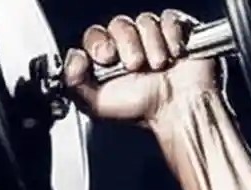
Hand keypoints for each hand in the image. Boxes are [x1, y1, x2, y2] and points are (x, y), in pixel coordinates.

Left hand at [62, 11, 223, 128]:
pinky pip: (168, 19)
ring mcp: (151, 35)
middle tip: (134, 65)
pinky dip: (170, 37)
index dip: (98, 42)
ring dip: (150, 45)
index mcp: (106, 57)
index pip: (94, 35)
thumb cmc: (140, 109)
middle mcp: (127, 44)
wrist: (177, 109)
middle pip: (118, 24)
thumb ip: (75, 83)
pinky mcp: (175, 30)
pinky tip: (173, 56)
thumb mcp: (96, 104)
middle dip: (127, 45)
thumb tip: (73, 60)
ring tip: (156, 67)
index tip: (105, 58)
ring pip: (143, 21)